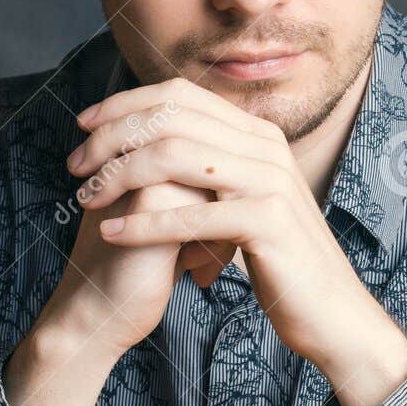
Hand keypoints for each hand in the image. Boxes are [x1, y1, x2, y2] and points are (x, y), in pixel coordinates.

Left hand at [67, 76, 406, 405]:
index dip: (125, 104)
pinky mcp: (266, 222)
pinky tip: (111, 232)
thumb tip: (161, 142)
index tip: (83, 125)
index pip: (179, 96)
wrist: (331, 310)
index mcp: (257, 134)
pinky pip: (190, 215)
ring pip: (175, 157)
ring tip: (86, 198)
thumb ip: (213, 167)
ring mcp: (269, 182)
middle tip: (75, 166)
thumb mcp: (245, 200)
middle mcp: (265, 147)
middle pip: (171, 118)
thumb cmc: (279, 260)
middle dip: (112, 138)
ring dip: (120, 175)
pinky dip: (144, 222)